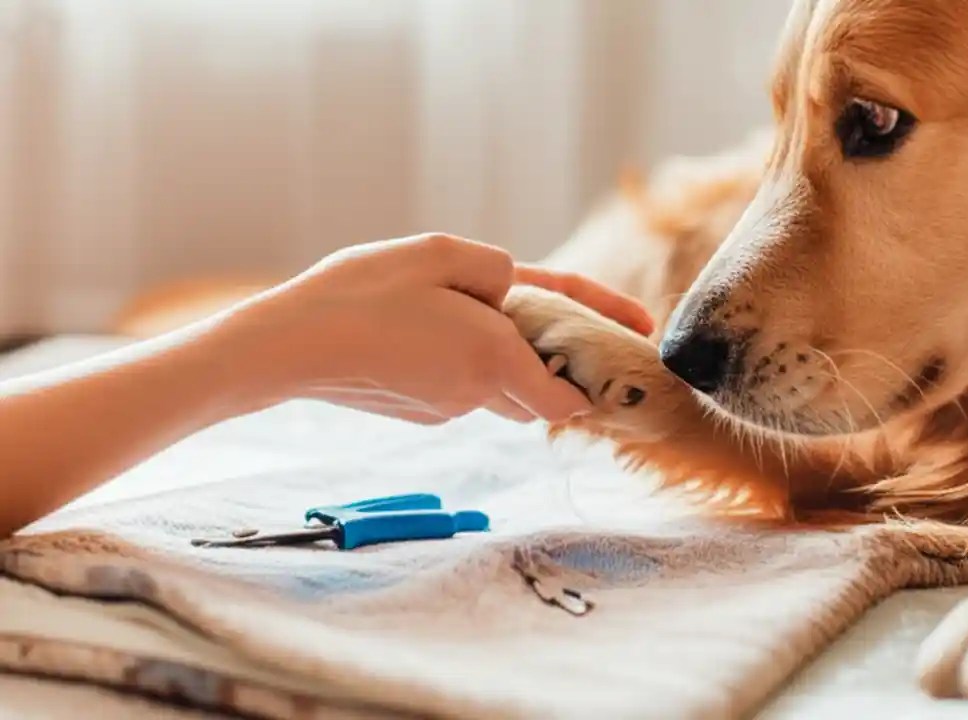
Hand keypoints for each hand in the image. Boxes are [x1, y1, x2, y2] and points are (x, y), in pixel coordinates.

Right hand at [218, 233, 653, 423]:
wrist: (290, 344)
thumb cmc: (364, 292)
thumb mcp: (440, 255)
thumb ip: (498, 273)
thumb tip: (516, 290)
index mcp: (493, 356)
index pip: (568, 391)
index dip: (601, 373)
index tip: (632, 353)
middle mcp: (478, 393)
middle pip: (539, 387)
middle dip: (552, 356)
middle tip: (554, 320)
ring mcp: (446, 409)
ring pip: (500, 387)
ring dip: (505, 357)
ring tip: (473, 313)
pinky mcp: (420, 413)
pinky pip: (462, 386)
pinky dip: (466, 361)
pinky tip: (428, 331)